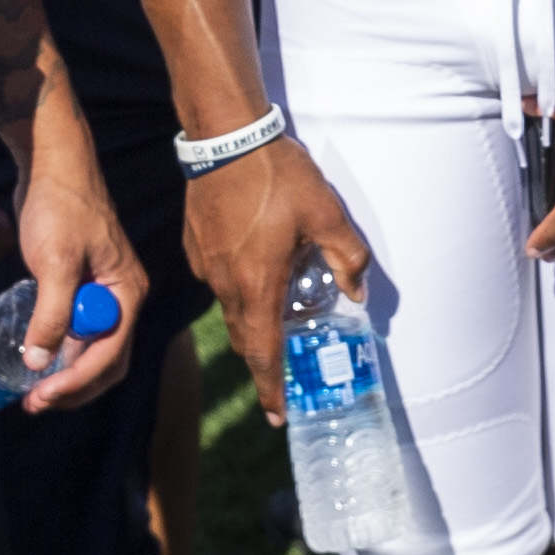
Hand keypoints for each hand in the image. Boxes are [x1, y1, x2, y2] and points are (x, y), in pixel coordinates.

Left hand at [5, 105, 144, 412]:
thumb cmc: (61, 205)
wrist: (54, 163)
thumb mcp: (56, 261)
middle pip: (106, 359)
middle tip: (35, 403)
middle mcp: (120, 297)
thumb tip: (39, 363)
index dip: (77, 381)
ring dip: (66, 374)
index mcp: (127, 292)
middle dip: (74, 387)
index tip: (43, 396)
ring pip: (91, 349)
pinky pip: (75, 330)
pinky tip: (36, 357)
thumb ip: (51, 314)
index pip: (110, 353)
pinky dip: (59, 350)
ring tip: (33, 392)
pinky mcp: (81, 284)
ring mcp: (101, 292)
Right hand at [185, 134, 368, 429]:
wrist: (225, 137)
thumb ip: (348, 258)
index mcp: (258, 286)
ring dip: (252, 319)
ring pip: (231, 308)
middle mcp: (227, 284)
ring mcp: (207, 265)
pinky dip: (237, 287)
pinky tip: (256, 264)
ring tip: (276, 311)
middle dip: (262, 361)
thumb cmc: (277, 176)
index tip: (277, 417)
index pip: (263, 354)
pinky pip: (218, 280)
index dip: (270, 390)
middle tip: (280, 374)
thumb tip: (357, 291)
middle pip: (245, 338)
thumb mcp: (326, 215)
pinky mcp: (196, 246)